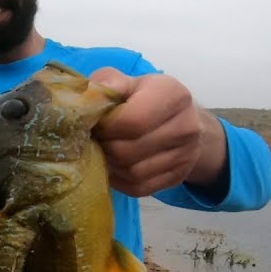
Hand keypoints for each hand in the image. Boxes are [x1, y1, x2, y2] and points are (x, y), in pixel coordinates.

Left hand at [89, 68, 223, 197]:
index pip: (131, 121)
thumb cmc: (148, 98)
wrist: (182, 120)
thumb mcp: (130, 83)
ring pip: (132, 173)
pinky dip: (120, 180)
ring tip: (105, 151)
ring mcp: (185, 155)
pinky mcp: (178, 177)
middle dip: (104, 147)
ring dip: (111, 165)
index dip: (105, 127)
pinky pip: (138, 188)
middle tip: (96, 140)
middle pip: (128, 151)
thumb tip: (85, 100)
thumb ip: (107, 84)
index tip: (95, 124)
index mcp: (173, 95)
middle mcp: (185, 126)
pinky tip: (115, 166)